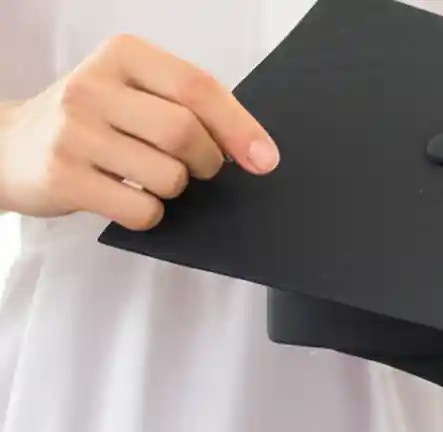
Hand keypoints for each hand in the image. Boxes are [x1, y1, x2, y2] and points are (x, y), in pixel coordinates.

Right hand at [0, 34, 276, 229]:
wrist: (10, 146)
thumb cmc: (93, 121)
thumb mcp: (133, 91)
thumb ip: (187, 106)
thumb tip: (255, 152)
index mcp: (122, 54)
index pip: (197, 87)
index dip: (239, 127)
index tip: (265, 160)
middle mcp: (92, 86)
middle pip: (184, 133)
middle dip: (207, 163)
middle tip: (199, 170)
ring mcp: (73, 131)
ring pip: (167, 176)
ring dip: (176, 190)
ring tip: (150, 179)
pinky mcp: (63, 176)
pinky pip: (141, 210)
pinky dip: (151, 214)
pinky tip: (129, 199)